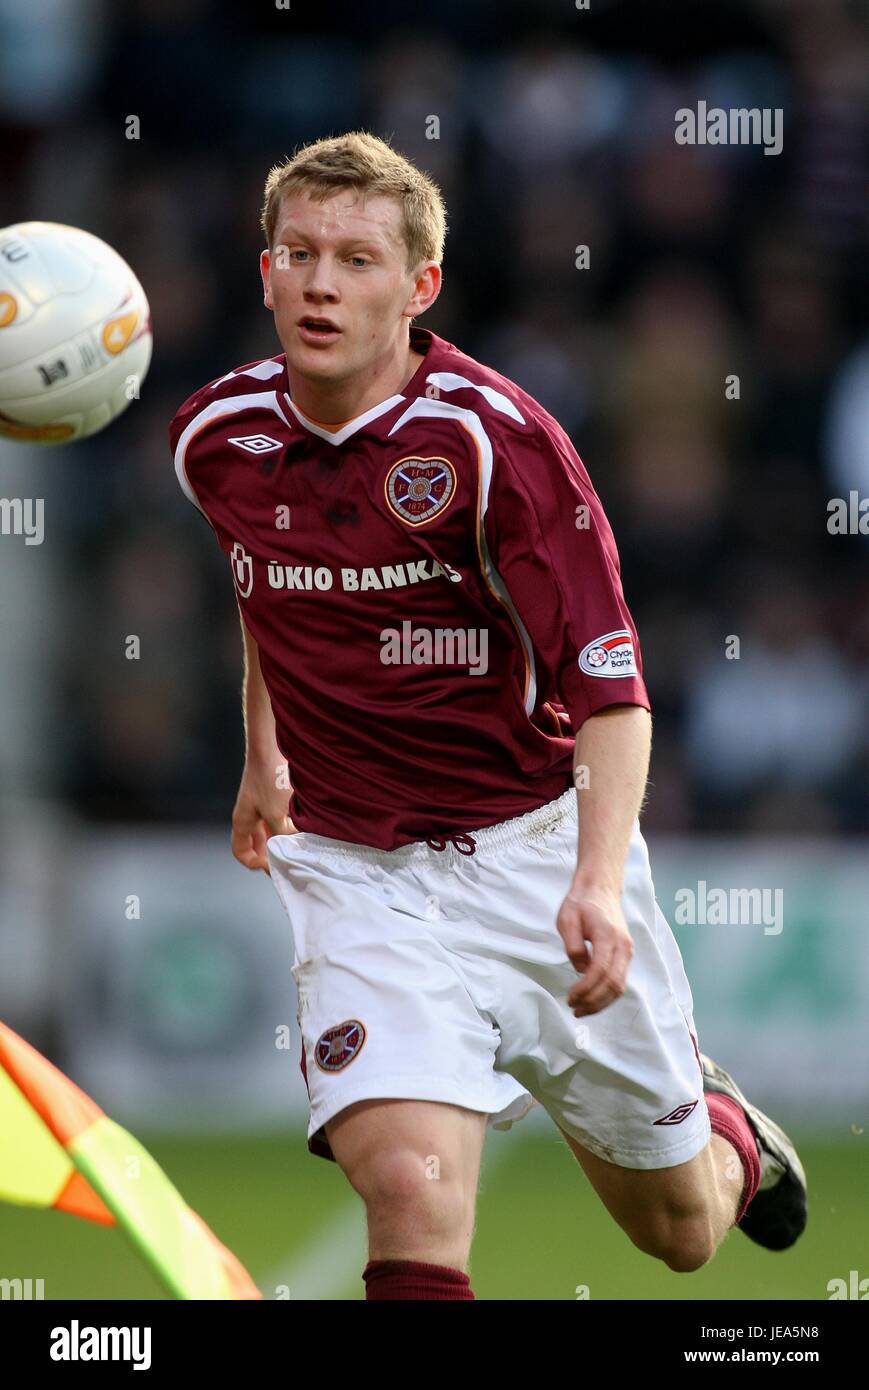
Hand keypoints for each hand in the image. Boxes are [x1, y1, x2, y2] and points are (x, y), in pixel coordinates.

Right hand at [231, 758, 296, 872]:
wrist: (270, 747)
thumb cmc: (267, 778)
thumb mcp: (276, 813)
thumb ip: (282, 834)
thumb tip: (292, 849)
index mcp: (242, 821)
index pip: (241, 851)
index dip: (254, 862)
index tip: (271, 866)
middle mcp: (250, 815)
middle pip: (257, 843)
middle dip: (272, 853)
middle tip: (288, 860)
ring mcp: (261, 805)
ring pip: (270, 831)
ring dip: (283, 839)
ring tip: (298, 845)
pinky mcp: (274, 796)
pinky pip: (280, 818)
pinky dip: (290, 826)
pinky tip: (303, 826)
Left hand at [556, 883, 633, 1016]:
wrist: (600, 890)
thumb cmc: (581, 904)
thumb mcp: (567, 919)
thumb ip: (573, 945)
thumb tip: (581, 969)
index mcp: (608, 935)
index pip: (600, 970)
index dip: (585, 988)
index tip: (570, 997)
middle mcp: (623, 946)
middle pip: (614, 983)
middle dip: (593, 1001)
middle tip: (574, 1009)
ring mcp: (627, 951)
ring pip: (619, 986)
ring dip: (601, 1003)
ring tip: (581, 1010)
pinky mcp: (625, 956)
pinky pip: (619, 981)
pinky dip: (606, 996)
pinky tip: (591, 1001)